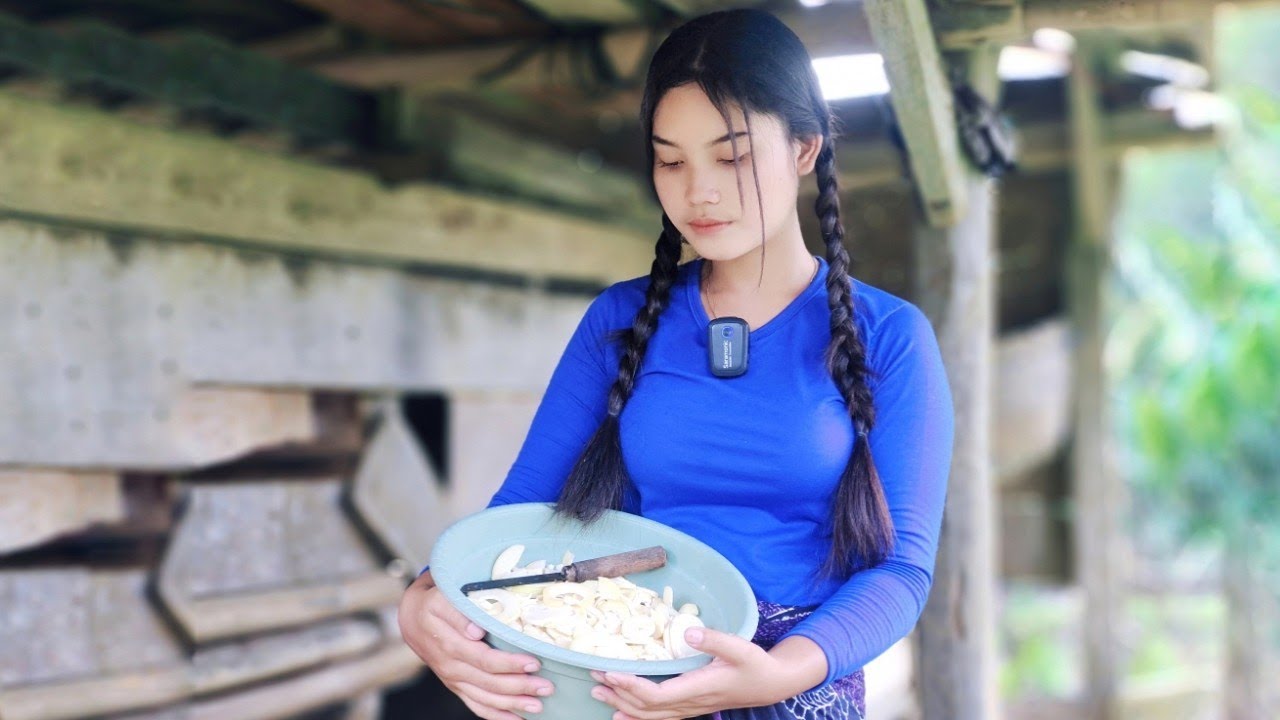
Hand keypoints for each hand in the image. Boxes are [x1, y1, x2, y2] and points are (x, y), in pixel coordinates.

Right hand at [398, 572, 554, 719]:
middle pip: (489, 682)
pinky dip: (497, 715)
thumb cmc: (433, 604)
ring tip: (538, 706)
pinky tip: (517, 719)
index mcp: (449, 644)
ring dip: (513, 704)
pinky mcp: (456, 687)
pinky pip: (477, 706)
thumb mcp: (441, 599)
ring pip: (485, 699)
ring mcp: (454, 680)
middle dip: (520, 687)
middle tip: (546, 687)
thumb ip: (458, 614)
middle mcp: (452, 667)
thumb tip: (476, 631)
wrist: (412, 620)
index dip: (509, 664)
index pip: (484, 659)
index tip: (533, 662)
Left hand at [588, 626, 803, 719]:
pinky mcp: (690, 707)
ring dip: (623, 706)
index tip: (610, 673)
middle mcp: (690, 703)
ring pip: (650, 716)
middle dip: (618, 695)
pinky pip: (659, 718)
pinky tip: (621, 715)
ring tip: (598, 694)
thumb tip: (687, 632)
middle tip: (593, 679)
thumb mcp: (739, 647)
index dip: (631, 687)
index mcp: (698, 688)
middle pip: (646, 709)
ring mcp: (689, 709)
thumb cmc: (755, 664)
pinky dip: (637, 717)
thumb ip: (713, 640)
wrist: (771, 684)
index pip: (657, 695)